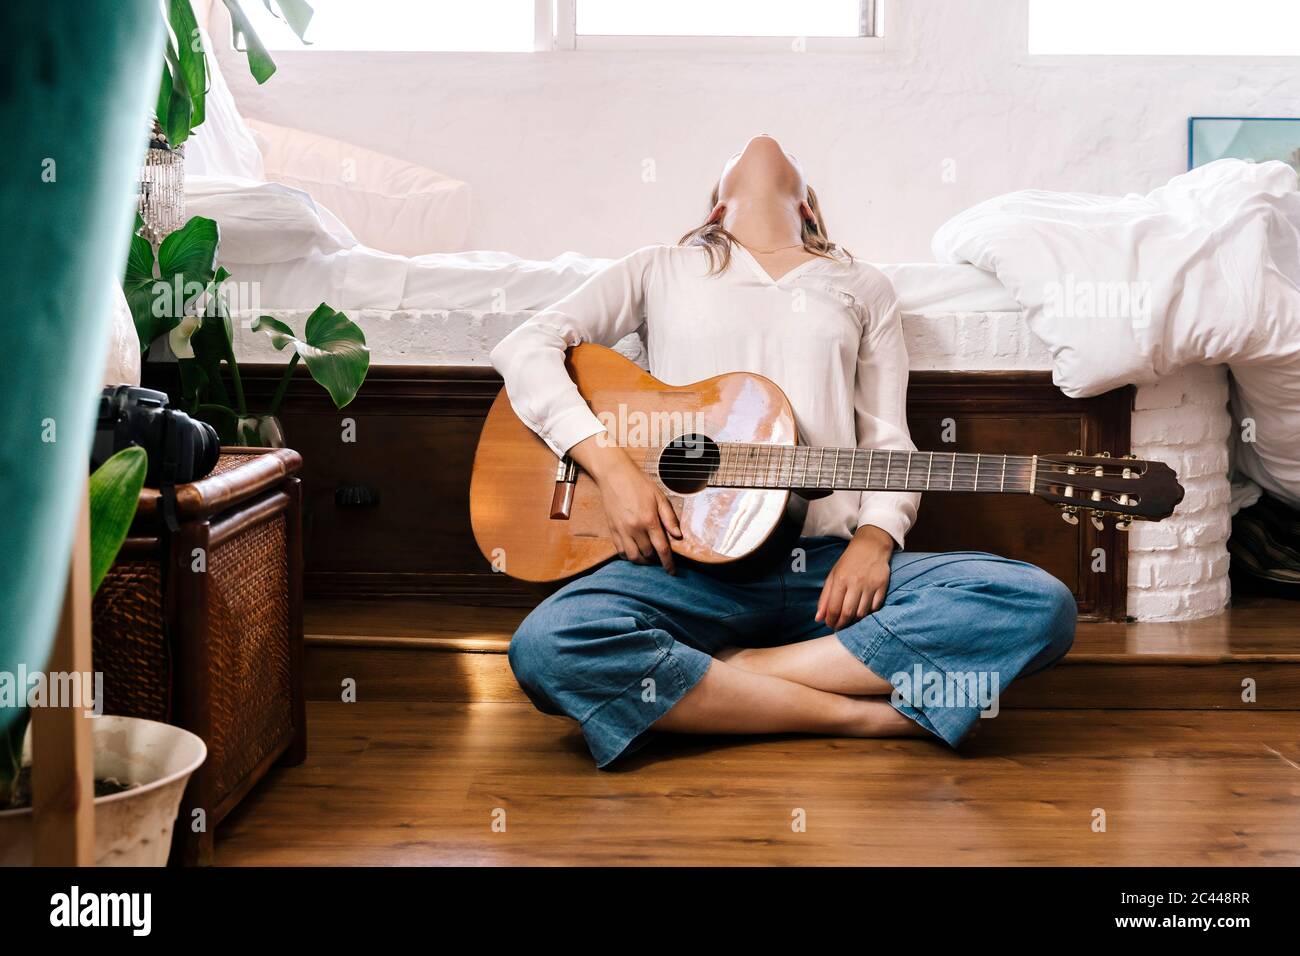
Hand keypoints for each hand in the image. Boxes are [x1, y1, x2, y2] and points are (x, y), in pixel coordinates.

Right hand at [568, 435, 682, 572]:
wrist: (614, 475)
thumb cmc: (639, 484)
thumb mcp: (659, 497)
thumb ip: (669, 517)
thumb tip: (678, 536)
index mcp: (649, 520)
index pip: (661, 549)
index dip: (668, 563)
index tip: (672, 572)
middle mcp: (634, 528)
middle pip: (648, 554)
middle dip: (657, 560)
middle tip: (662, 557)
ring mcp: (621, 530)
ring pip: (633, 557)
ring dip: (643, 561)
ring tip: (649, 558)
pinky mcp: (612, 530)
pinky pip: (620, 551)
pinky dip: (629, 556)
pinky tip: (635, 552)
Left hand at [816, 525, 894, 630]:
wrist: (871, 546)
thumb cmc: (849, 562)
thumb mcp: (833, 575)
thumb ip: (825, 597)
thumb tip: (818, 618)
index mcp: (840, 580)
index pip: (834, 608)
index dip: (831, 621)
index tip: (830, 624)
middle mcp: (855, 583)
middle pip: (848, 613)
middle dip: (842, 624)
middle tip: (839, 626)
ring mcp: (870, 585)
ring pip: (862, 613)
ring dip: (855, 620)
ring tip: (850, 619)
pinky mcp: (882, 586)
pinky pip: (875, 607)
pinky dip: (868, 613)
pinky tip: (863, 611)